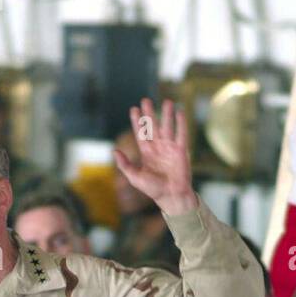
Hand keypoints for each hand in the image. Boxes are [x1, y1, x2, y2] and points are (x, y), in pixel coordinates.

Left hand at [112, 98, 197, 215]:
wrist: (171, 196)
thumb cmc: (153, 189)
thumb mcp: (135, 177)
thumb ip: (124, 164)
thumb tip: (114, 151)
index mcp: (147, 152)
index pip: (141, 133)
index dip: (137, 121)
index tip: (133, 109)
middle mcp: (158, 147)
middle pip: (153, 126)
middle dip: (149, 113)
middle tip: (146, 100)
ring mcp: (170, 148)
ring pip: (167, 127)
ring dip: (167, 114)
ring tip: (167, 101)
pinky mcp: (181, 151)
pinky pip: (181, 135)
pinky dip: (181, 124)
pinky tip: (180, 113)